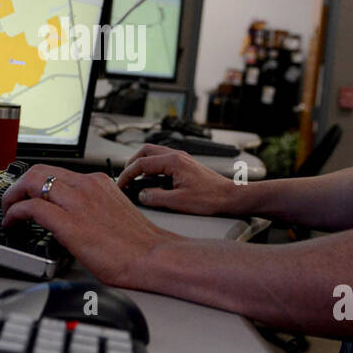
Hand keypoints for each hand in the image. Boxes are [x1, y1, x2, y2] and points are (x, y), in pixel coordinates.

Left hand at [0, 165, 179, 286]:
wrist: (153, 257)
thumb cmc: (138, 243)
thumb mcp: (113, 210)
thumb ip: (91, 206)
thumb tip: (72, 216)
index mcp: (97, 182)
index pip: (55, 171)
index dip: (34, 181)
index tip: (26, 193)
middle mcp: (86, 185)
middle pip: (38, 170)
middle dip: (18, 185)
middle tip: (11, 201)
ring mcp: (77, 202)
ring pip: (31, 182)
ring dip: (12, 197)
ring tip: (8, 212)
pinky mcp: (69, 223)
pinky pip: (31, 207)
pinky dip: (15, 213)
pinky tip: (12, 223)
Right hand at [115, 144, 238, 215]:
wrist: (231, 197)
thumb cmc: (210, 198)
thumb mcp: (178, 202)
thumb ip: (155, 197)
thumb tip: (141, 195)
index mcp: (173, 161)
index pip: (141, 163)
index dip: (127, 174)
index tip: (120, 185)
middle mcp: (177, 156)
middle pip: (146, 151)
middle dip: (132, 164)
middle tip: (125, 179)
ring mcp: (182, 159)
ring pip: (155, 154)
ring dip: (143, 165)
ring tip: (136, 180)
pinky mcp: (186, 165)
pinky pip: (163, 161)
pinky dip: (153, 168)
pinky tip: (153, 182)